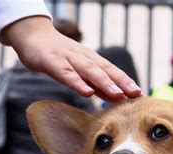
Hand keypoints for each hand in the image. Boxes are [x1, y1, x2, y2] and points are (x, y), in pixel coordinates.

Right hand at [1, 16, 141, 100]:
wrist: (33, 36)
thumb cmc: (59, 57)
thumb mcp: (80, 71)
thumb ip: (97, 84)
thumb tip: (117, 98)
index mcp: (91, 60)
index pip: (112, 71)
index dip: (126, 82)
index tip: (140, 94)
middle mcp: (83, 58)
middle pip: (105, 71)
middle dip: (121, 82)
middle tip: (135, 94)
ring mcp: (68, 59)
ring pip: (89, 72)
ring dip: (104, 83)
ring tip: (117, 95)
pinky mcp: (53, 62)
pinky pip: (67, 74)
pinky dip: (77, 83)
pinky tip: (87, 93)